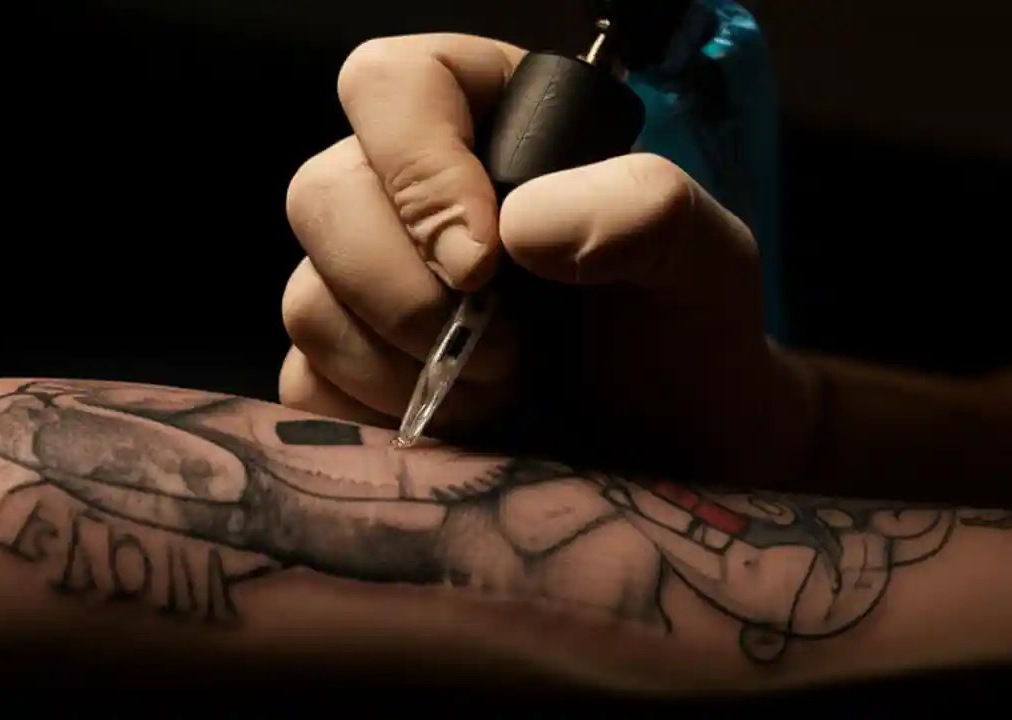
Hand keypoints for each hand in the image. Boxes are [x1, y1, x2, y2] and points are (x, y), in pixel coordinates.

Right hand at [279, 33, 814, 485]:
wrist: (670, 449)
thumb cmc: (683, 337)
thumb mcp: (705, 257)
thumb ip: (643, 210)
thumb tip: (518, 227)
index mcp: (489, 124)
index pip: (391, 86)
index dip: (417, 169)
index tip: (484, 263)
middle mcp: (410, 194)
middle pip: (323, 196)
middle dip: (406, 293)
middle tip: (506, 354)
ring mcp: (365, 284)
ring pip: (308, 301)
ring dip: (404, 366)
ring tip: (499, 391)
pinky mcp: (345, 369)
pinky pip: (307, 383)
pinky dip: (378, 416)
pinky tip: (456, 427)